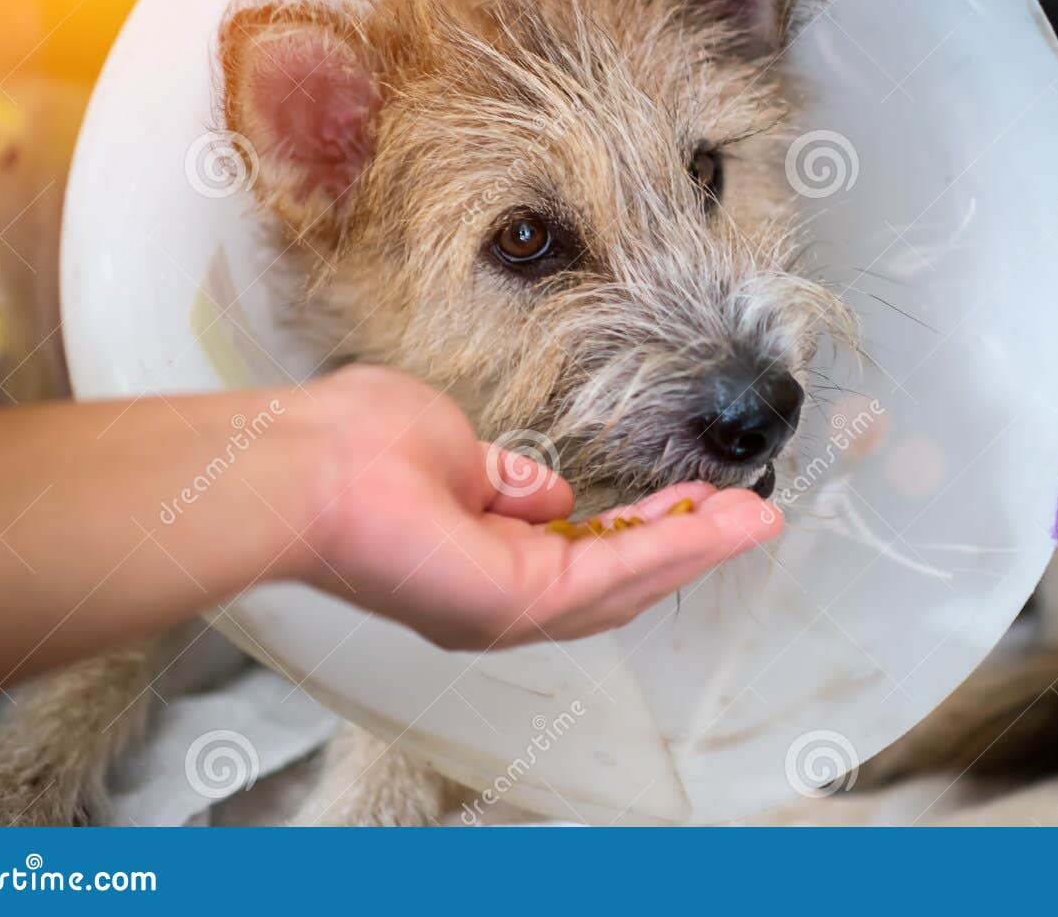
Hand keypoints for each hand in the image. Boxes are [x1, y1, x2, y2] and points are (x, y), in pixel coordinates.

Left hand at [297, 366, 782, 648]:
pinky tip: (715, 522)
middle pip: (617, 579)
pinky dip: (671, 546)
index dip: (646, 530)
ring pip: (625, 582)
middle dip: (688, 545)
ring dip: (696, 548)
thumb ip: (504, 477)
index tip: (699, 503)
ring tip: (755, 520)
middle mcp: (498, 599)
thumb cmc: (349, 448)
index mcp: (482, 562)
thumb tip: (544, 492)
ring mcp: (505, 608)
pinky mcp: (514, 602)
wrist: (303, 467)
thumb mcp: (452, 450)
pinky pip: (610, 573)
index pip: (583, 555)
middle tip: (751, 518)